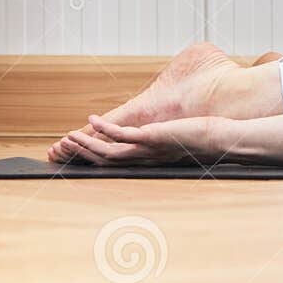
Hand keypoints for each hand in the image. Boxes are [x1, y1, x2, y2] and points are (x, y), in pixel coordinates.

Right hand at [50, 114, 225, 166]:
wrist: (221, 140)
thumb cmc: (203, 140)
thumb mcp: (177, 139)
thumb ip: (164, 138)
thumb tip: (157, 132)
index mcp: (146, 160)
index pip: (115, 163)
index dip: (93, 159)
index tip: (77, 153)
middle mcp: (144, 158)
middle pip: (104, 161)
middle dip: (82, 154)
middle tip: (61, 148)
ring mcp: (147, 150)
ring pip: (108, 152)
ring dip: (86, 145)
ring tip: (68, 138)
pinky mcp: (153, 138)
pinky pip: (123, 136)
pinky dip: (105, 128)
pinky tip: (92, 120)